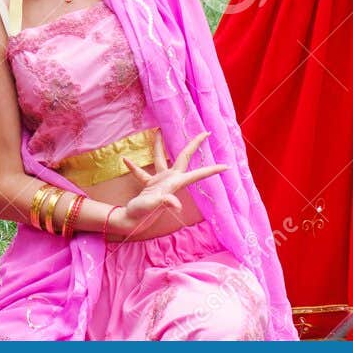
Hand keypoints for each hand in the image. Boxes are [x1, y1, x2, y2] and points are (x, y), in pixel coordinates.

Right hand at [111, 132, 227, 239]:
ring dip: (159, 147)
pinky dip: (134, 166)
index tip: (226, 166)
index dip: (212, 170)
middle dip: (193, 145)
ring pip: (162, 159)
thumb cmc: (142, 213)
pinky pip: (142, 172)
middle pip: (184, 158)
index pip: (197, 174)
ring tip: (157, 132)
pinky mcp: (149, 185)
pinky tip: (125, 160)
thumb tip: (177, 205)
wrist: (131, 220)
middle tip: (205, 133)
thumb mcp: (152, 206)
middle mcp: (170, 180)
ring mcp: (160, 181)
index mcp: (174, 183)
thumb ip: (165, 202)